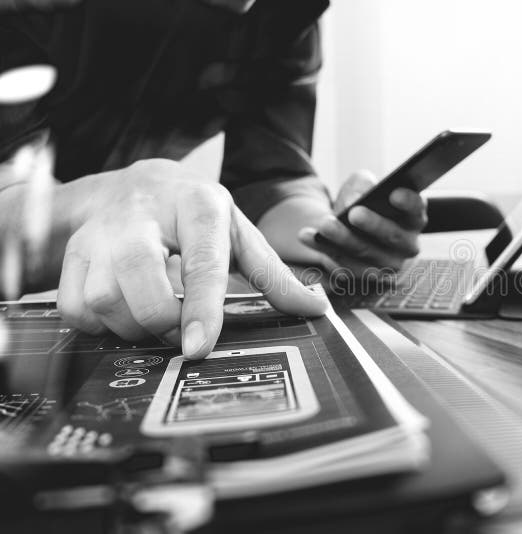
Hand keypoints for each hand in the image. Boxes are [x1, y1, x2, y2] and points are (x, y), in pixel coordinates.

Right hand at [56, 159, 327, 358]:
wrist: (139, 184)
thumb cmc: (196, 216)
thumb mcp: (239, 235)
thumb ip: (274, 276)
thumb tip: (315, 309)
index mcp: (198, 207)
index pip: (201, 264)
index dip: (201, 310)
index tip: (199, 348)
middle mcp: (143, 216)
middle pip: (143, 288)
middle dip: (164, 322)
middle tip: (181, 326)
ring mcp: (101, 233)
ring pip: (104, 301)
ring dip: (133, 326)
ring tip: (155, 315)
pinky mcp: (72, 252)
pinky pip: (76, 308)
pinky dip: (100, 324)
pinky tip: (125, 310)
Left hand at [297, 170, 426, 277]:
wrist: (350, 227)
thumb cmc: (364, 202)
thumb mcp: (364, 185)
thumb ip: (363, 185)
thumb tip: (355, 198)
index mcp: (413, 218)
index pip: (417, 210)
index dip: (408, 202)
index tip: (394, 193)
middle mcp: (407, 245)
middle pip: (393, 236)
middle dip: (373, 224)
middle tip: (354, 213)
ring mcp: (388, 264)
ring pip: (367, 254)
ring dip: (343, 240)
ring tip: (324, 224)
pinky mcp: (365, 277)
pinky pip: (346, 267)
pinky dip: (325, 251)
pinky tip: (308, 236)